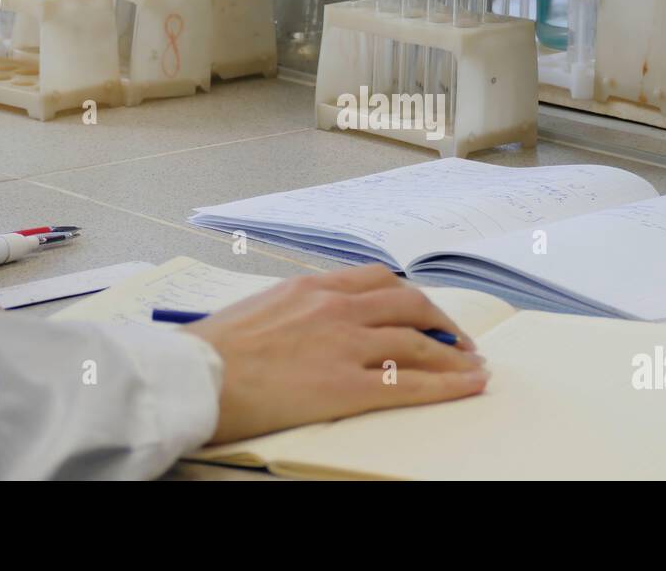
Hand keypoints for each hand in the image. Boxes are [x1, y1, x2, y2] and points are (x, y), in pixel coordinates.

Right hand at [185, 265, 488, 443]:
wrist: (192, 377)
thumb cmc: (211, 350)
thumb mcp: (259, 309)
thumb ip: (296, 309)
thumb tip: (314, 323)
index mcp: (312, 287)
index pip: (378, 279)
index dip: (410, 296)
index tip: (423, 309)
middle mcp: (336, 308)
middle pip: (409, 304)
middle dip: (441, 321)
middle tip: (458, 339)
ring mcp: (344, 345)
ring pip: (419, 342)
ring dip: (454, 355)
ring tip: (473, 366)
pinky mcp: (345, 386)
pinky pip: (410, 383)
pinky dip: (447, 385)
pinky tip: (468, 386)